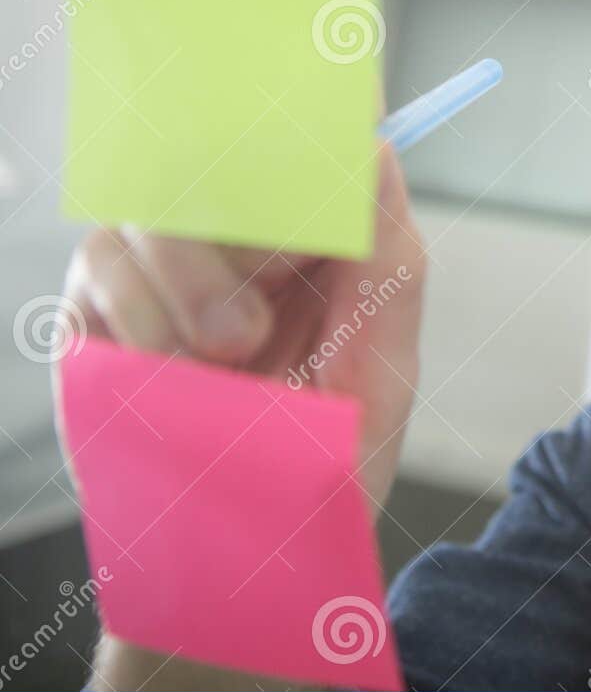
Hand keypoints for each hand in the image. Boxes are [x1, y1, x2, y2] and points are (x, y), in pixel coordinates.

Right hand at [56, 143, 426, 508]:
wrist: (251, 554)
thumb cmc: (330, 463)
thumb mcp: (383, 372)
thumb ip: (390, 267)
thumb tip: (378, 152)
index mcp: (315, 245)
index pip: (299, 147)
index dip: (298, 136)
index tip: (307, 162)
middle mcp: (237, 244)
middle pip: (215, 161)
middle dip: (241, 232)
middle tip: (257, 324)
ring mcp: (162, 272)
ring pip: (154, 209)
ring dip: (190, 286)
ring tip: (226, 363)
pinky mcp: (98, 310)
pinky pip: (102, 265)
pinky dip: (140, 317)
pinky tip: (170, 376)